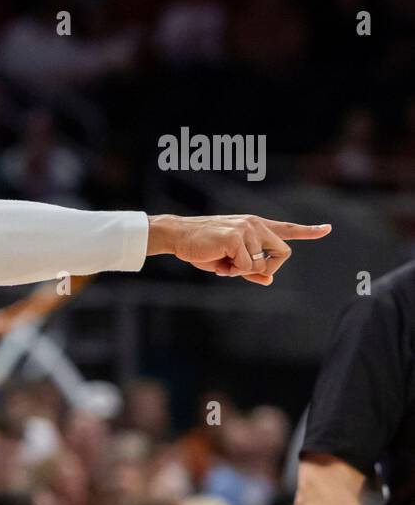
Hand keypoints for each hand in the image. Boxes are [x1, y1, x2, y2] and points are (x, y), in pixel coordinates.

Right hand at [147, 214, 329, 284]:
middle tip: (242, 272)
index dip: (308, 231)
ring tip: (222, 265)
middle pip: (283, 253)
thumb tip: (268, 280)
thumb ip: (250, 269)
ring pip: (261, 264)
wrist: (178, 236)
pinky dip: (233, 271)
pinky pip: (246, 265)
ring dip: (242, 272)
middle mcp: (255, 224)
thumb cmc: (201, 248)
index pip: (286, 229)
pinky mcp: (237, 236)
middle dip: (268, 268)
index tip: (327, 229)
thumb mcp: (228, 261)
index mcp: (255, 227)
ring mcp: (247, 229)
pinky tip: (219, 264)